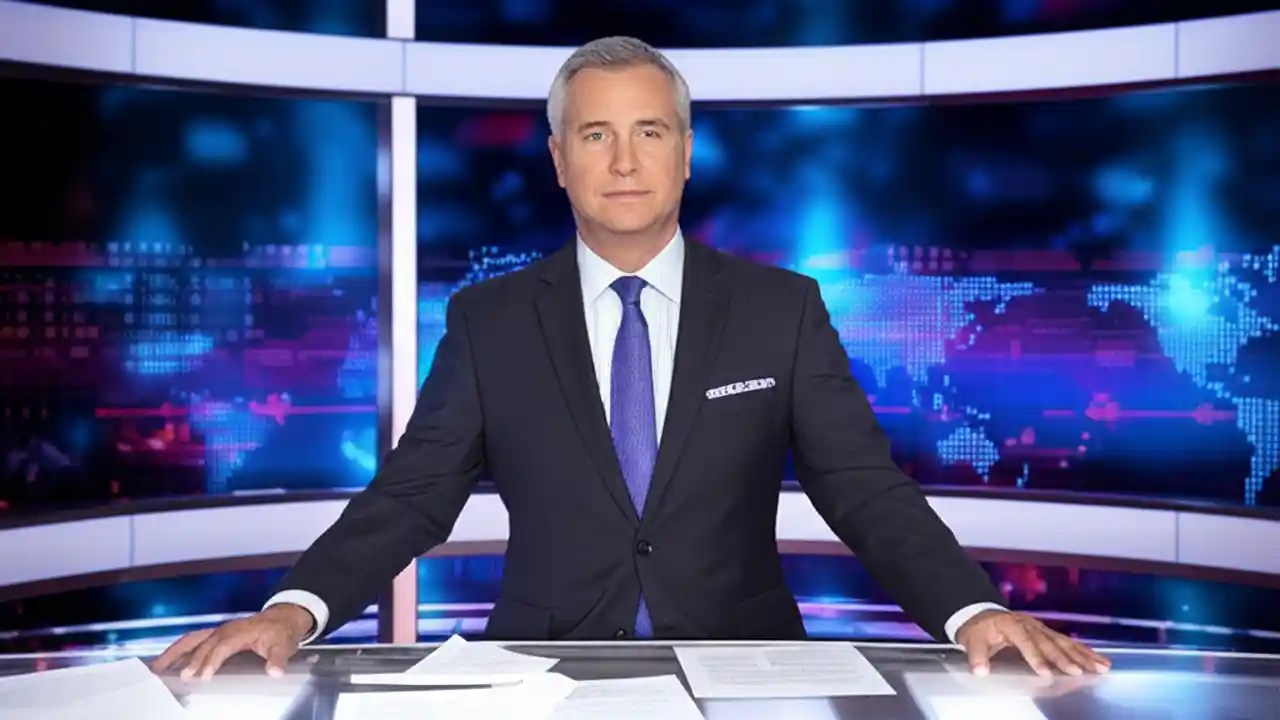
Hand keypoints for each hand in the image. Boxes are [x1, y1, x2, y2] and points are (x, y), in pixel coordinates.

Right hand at [149, 603, 313, 680]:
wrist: (282, 617)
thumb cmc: (280, 631)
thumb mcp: (284, 644)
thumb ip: (278, 658)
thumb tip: (275, 671)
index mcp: (240, 632)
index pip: (222, 647)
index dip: (212, 661)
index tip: (203, 676)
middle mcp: (225, 630)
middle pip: (203, 644)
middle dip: (191, 660)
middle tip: (181, 677)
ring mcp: (218, 631)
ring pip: (191, 639)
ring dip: (174, 652)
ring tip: (157, 667)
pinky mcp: (214, 634)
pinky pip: (192, 640)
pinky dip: (177, 650)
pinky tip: (167, 661)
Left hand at [956, 610, 1110, 677]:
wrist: (983, 616)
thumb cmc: (979, 630)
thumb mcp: (972, 640)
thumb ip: (976, 655)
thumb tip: (980, 671)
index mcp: (1011, 624)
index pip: (1025, 640)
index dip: (1035, 656)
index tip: (1044, 672)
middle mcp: (1030, 624)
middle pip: (1049, 641)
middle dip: (1064, 657)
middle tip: (1077, 671)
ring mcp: (1041, 627)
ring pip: (1064, 642)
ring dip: (1082, 655)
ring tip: (1100, 666)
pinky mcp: (1049, 633)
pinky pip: (1069, 642)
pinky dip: (1085, 652)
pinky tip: (1100, 660)